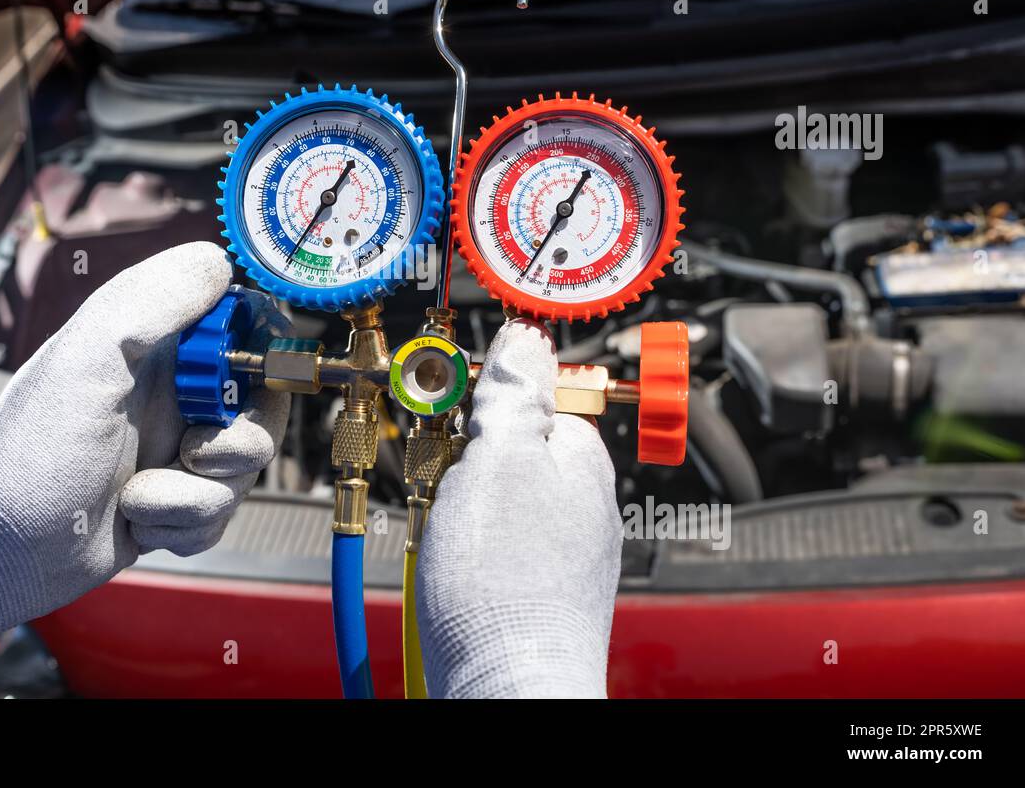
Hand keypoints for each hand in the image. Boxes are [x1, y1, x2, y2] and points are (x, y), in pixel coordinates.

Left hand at [0, 242, 288, 668]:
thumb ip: (149, 302)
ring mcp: (174, 451)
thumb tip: (216, 262)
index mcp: (151, 346)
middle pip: (262, 405)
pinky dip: (181, 526)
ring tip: (138, 498)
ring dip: (195, 495)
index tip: (239, 378)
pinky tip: (136, 523)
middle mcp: (169, 394)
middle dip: (237, 441)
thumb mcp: (84, 362)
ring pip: (243, 471)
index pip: (238, 323)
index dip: (256, 350)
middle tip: (194, 451)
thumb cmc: (25, 458)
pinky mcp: (175, 504)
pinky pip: (219, 515)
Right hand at [416, 319, 622, 697]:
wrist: (505, 686)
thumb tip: (525, 338)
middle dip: (464, 459)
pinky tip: (450, 565)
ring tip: (442, 527)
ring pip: (496, 501)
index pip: (539, 398)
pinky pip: (492, 548)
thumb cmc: (507, 585)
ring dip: (458, 505)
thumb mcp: (500, 460)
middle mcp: (581, 508)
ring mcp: (559, 554)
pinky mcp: (531, 594)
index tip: (453, 406)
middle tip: (441, 477)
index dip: (489, 398)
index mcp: (583, 462)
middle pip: (510, 452)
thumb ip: (514, 396)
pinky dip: (464, 549)